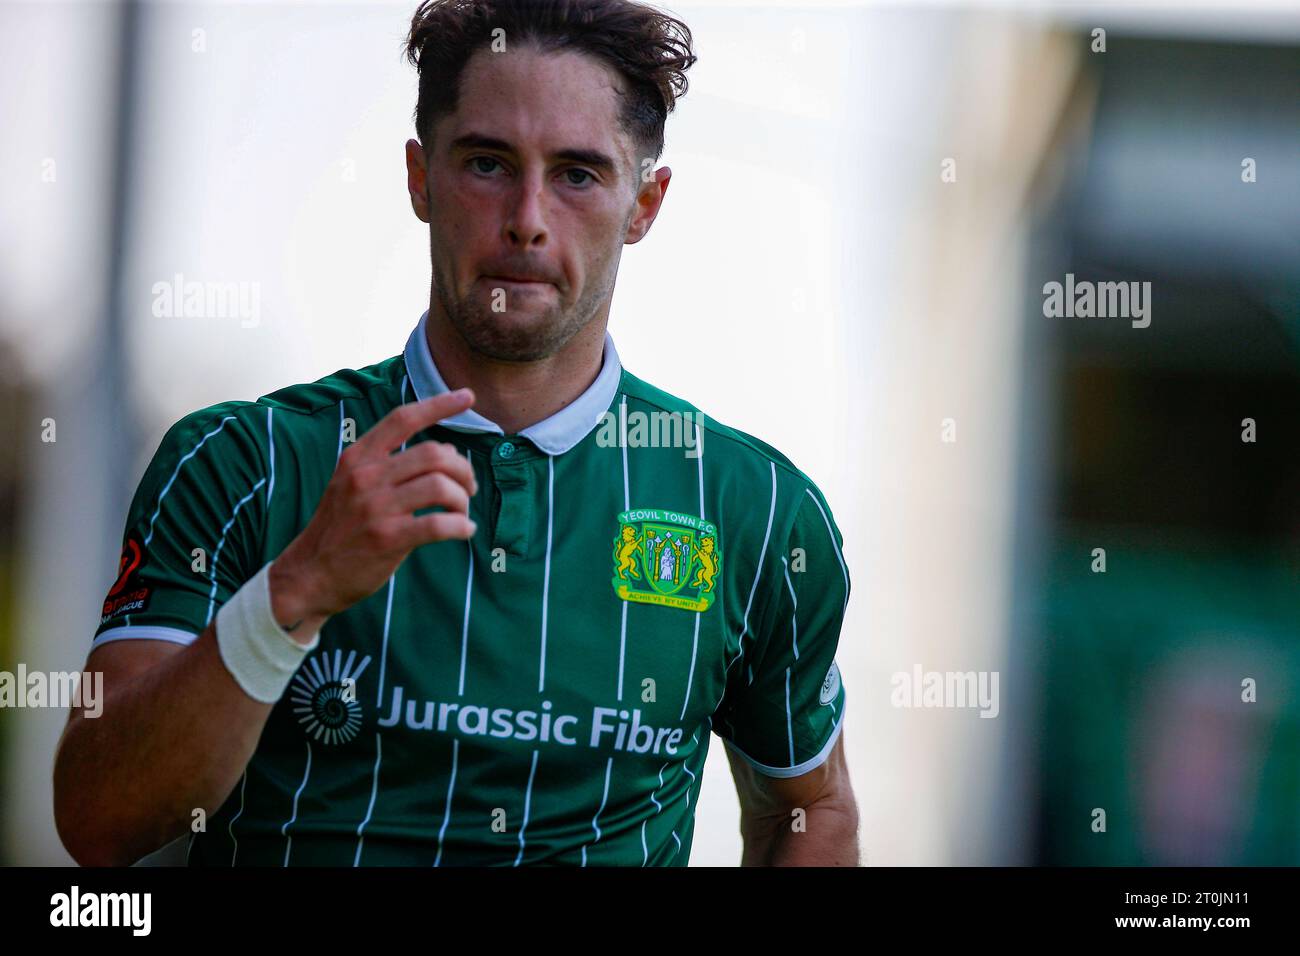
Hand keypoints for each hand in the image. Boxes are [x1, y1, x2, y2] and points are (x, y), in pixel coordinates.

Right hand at [268, 388, 479, 639]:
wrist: (309, 574)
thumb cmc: (340, 529)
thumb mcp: (352, 484)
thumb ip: (389, 466)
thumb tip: (444, 453)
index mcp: (358, 457)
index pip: (403, 418)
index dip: (439, 404)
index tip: (468, 396)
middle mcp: (365, 476)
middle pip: (434, 453)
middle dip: (462, 468)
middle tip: (469, 487)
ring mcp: (375, 507)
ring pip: (440, 486)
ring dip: (462, 499)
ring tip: (462, 511)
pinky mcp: (386, 538)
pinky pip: (438, 524)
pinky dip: (461, 526)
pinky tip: (464, 531)